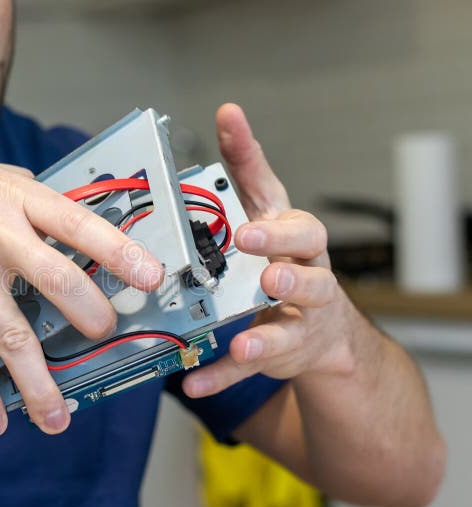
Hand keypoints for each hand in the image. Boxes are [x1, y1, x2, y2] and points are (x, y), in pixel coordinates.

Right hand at [0, 148, 163, 435]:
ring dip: (38, 381)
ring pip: (12, 332)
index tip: (152, 277)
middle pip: (57, 281)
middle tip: (107, 337)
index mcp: (18, 199)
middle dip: (91, 317)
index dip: (119, 252)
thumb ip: (31, 201)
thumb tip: (72, 224)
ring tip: (57, 417)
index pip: (80, 225)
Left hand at [183, 104, 352, 397]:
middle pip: (309, 241)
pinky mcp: (288, 347)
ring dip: (281, 304)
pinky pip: (258, 361)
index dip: (250, 152)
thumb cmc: (278, 271)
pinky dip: (226, 372)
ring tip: (254, 314)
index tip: (226, 118)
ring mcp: (304, 307)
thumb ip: (233, 194)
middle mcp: (305, 262)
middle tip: (251, 238)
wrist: (319, 336)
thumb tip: (195, 149)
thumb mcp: (258, 231)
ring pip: (306, 299)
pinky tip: (193, 382)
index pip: (272, 182)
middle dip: (280, 238)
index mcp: (286, 228)